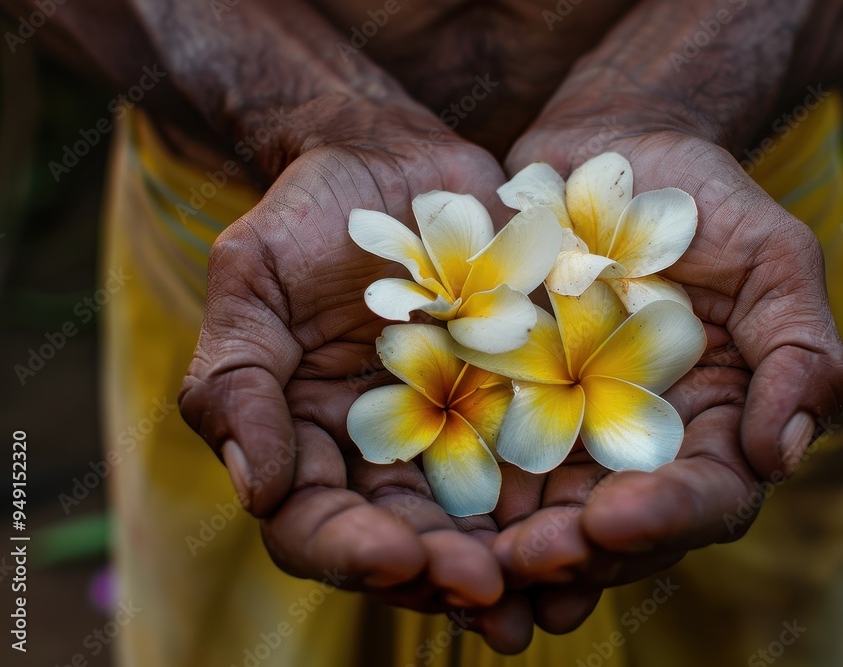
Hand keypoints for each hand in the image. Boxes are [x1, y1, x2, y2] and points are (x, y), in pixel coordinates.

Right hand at [178, 109, 535, 651]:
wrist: (398, 163)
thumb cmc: (310, 217)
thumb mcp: (254, 278)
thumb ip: (239, 375)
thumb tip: (257, 489)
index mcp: (312, 443)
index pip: (316, 527)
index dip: (349, 552)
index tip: (395, 554)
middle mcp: (389, 458)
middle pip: (410, 547)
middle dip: (444, 574)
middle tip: (488, 589)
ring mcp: (462, 437)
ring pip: (485, 528)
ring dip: (518, 569)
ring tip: (554, 594)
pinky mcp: (525, 406)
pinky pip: (550, 467)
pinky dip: (571, 506)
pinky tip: (603, 527)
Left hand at [490, 127, 842, 631]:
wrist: (605, 154)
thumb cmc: (701, 203)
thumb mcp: (773, 258)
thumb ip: (798, 350)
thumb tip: (784, 454)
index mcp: (716, 428)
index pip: (708, 498)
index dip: (668, 519)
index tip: (617, 519)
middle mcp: (640, 448)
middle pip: (618, 530)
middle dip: (577, 554)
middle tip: (531, 560)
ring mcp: (568, 433)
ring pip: (546, 518)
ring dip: (513, 552)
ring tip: (475, 570)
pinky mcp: (503, 408)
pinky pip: (480, 463)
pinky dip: (460, 501)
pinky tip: (423, 524)